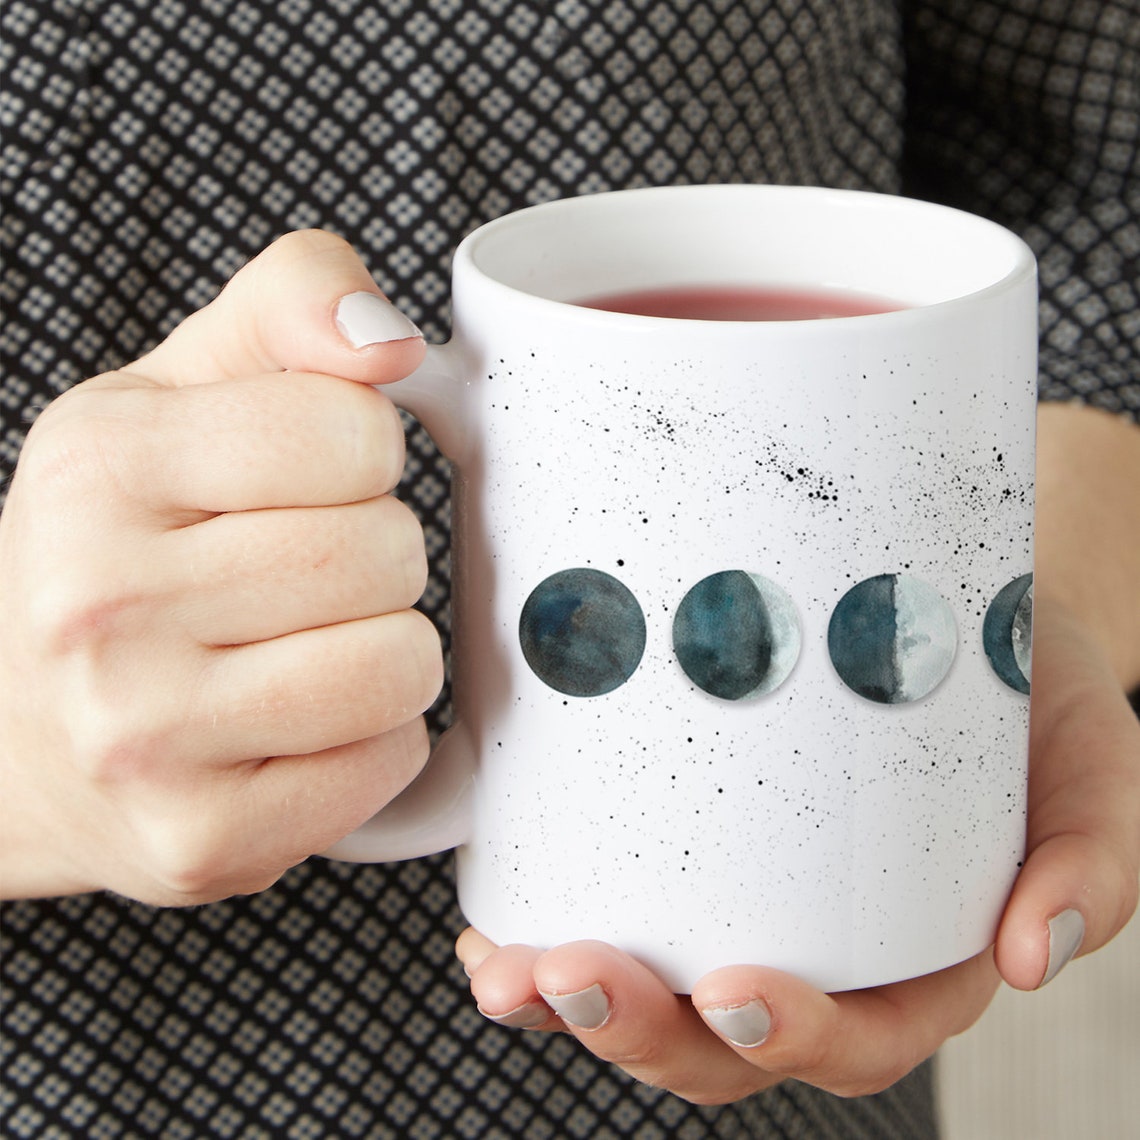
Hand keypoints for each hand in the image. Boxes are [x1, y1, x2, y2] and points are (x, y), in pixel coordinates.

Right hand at [0, 231, 443, 904]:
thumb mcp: (183, 388)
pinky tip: (299, 725)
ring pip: (400, 661)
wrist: (15, 726)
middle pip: (386, 552)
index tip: (307, 481)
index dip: (360, 454)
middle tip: (300, 577)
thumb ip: (295, 304)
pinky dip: (372, 739)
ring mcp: (140, 739)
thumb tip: (388, 343)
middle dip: (374, 555)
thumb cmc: (122, 543)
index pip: (353, 431)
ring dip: (383, 648)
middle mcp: (97, 604)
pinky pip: (386, 761)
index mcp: (99, 466)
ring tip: (305, 647)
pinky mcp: (199, 840)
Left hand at [457, 405, 1139, 1103]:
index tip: (734, 992)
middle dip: (642, 1028)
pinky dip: (546, 916)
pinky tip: (489, 914)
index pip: (853, 1035)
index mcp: (914, 959)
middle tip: (572, 977)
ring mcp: (743, 898)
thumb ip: (1088, 860)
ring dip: (567, 996)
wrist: (978, 616)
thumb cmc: (1036, 702)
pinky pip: (615, 899)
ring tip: (501, 969)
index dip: (792, 1035)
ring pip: (653, 987)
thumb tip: (1042, 954)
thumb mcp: (1092, 773)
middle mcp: (818, 947)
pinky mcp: (688, 841)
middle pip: (724, 1036)